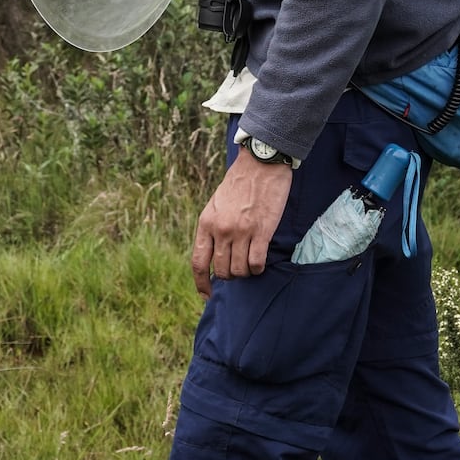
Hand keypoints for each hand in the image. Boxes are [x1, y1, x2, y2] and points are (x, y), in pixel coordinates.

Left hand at [190, 151, 291, 299]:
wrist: (260, 165)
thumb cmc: (238, 184)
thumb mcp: (216, 204)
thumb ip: (212, 228)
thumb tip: (213, 254)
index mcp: (206, 223)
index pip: (198, 262)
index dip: (201, 283)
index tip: (207, 295)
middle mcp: (221, 230)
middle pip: (221, 271)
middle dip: (230, 276)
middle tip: (237, 269)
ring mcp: (241, 232)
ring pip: (239, 271)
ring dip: (245, 273)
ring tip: (249, 263)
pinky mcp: (261, 231)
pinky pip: (256, 264)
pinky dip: (258, 268)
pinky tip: (259, 261)